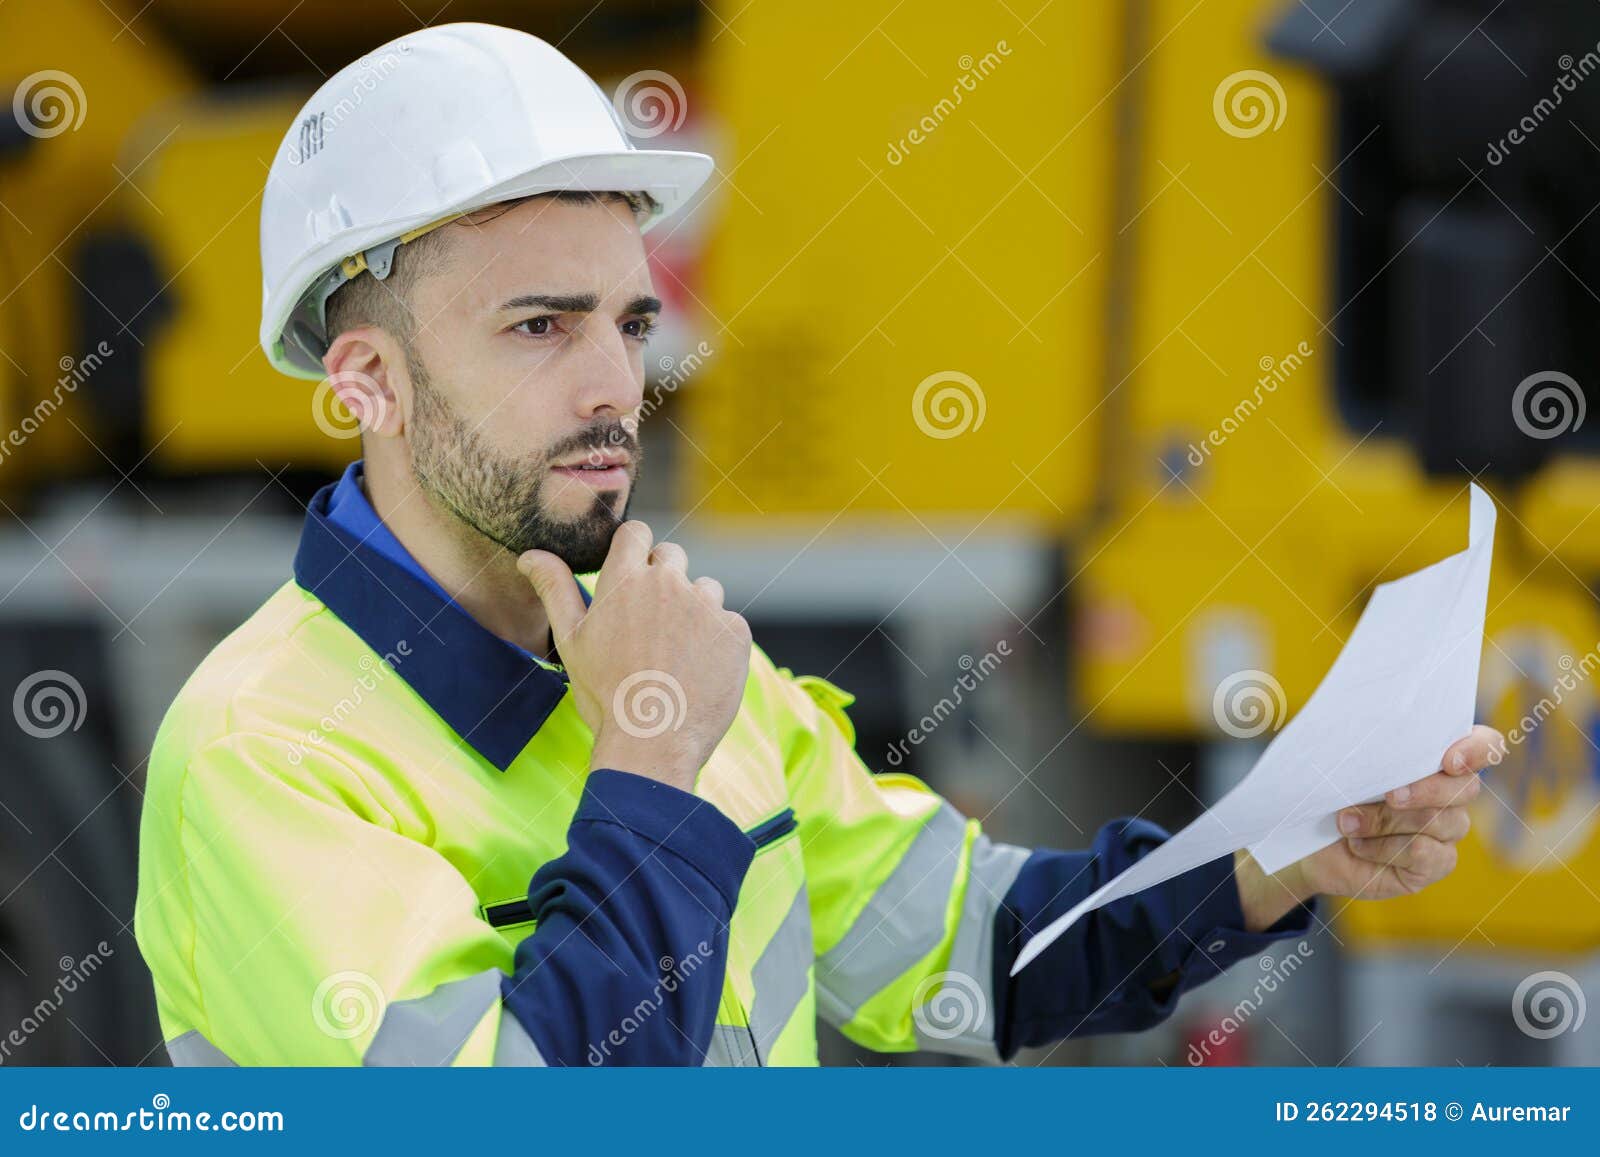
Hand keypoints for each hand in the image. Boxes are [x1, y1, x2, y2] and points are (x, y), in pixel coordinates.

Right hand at [518, 521, 751, 792]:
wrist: (653, 743)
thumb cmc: (605, 694)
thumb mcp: (570, 641)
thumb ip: (554, 589)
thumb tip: (530, 556)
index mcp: (624, 579)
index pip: (636, 532)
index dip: (635, 550)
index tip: (633, 574)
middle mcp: (669, 582)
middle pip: (672, 557)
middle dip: (663, 580)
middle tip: (650, 626)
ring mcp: (706, 605)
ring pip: (704, 589)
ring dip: (693, 609)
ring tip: (675, 654)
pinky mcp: (735, 631)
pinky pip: (728, 622)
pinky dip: (717, 640)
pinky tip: (699, 670)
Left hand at [1235, 725, 1503, 930]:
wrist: (1308, 839)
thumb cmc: (1328, 789)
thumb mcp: (1341, 760)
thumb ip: (1367, 742)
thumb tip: (1368, 722)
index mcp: (1436, 755)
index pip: (1484, 745)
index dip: (1477, 750)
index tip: (1449, 760)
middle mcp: (1451, 792)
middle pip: (1465, 788)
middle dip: (1423, 791)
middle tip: (1388, 795)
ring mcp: (1446, 830)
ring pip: (1439, 822)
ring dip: (1384, 822)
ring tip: (1346, 822)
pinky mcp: (1434, 864)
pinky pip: (1424, 854)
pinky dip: (1385, 849)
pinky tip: (1358, 846)